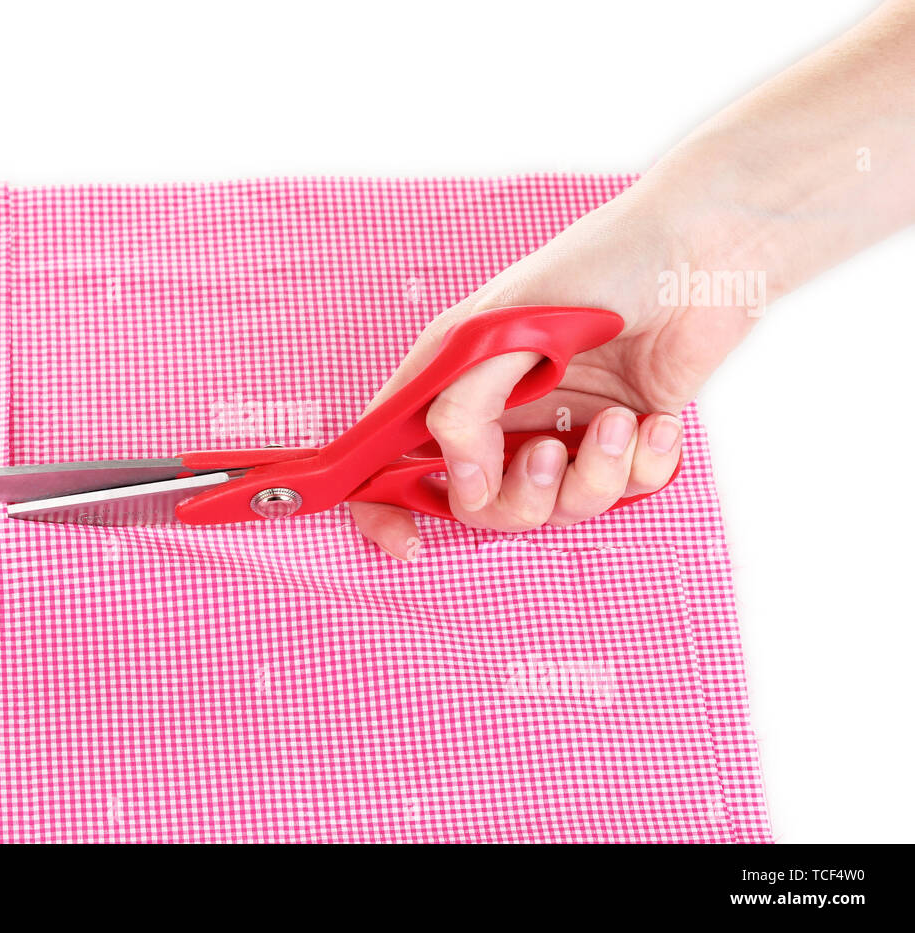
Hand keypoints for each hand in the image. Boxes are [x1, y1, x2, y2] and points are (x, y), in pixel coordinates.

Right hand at [350, 195, 758, 559]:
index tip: (407, 539)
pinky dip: (646, 467)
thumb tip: (461, 480)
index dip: (383, 505)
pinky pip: (624, 491)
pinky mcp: (621, 435)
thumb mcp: (507, 329)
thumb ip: (465, 408)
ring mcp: (561, 424)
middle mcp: (500, 408)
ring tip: (621, 424)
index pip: (388, 453)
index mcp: (452, 375)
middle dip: (520, 497)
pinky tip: (659, 421)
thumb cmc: (600, 264)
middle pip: (478, 502)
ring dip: (593, 478)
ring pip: (555, 508)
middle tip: (552, 455)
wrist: (706, 245)